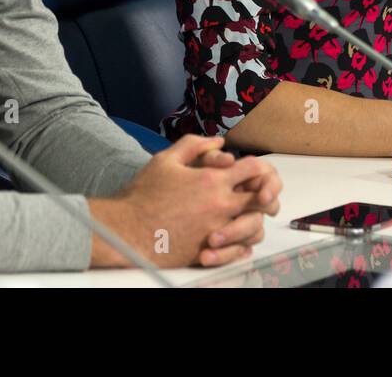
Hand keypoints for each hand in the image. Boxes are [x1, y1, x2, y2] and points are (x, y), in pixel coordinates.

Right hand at [94, 135, 281, 268]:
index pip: (254, 169)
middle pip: (261, 199)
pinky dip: (244, 244)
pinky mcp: (208, 251)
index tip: (254, 172)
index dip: (260, 168)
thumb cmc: (143, 194)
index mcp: (212, 181)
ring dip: (255, 219)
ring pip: (254, 226)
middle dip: (265, 194)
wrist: (126, 230)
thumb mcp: (166, 159)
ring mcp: (216, 230)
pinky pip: (240, 250)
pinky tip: (238, 239)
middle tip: (260, 195)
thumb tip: (218, 141)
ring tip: (248, 216)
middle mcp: (219, 206)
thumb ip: (195, 144)